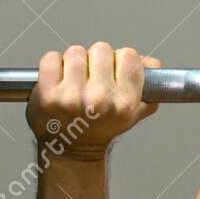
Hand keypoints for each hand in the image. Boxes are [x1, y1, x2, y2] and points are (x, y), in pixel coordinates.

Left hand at [27, 43, 161, 156]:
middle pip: (101, 49)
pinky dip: (52, 64)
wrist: (70, 149)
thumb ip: (147, 86)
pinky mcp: (48, 94)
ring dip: (73, 62)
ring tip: (74, 79)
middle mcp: (100, 100)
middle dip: (95, 59)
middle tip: (91, 76)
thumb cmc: (100, 127)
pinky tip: (57, 79)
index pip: (128, 55)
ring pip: (75, 52)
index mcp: (124, 102)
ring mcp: (72, 96)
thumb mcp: (132, 113)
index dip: (119, 59)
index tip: (113, 70)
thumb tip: (151, 63)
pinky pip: (51, 58)